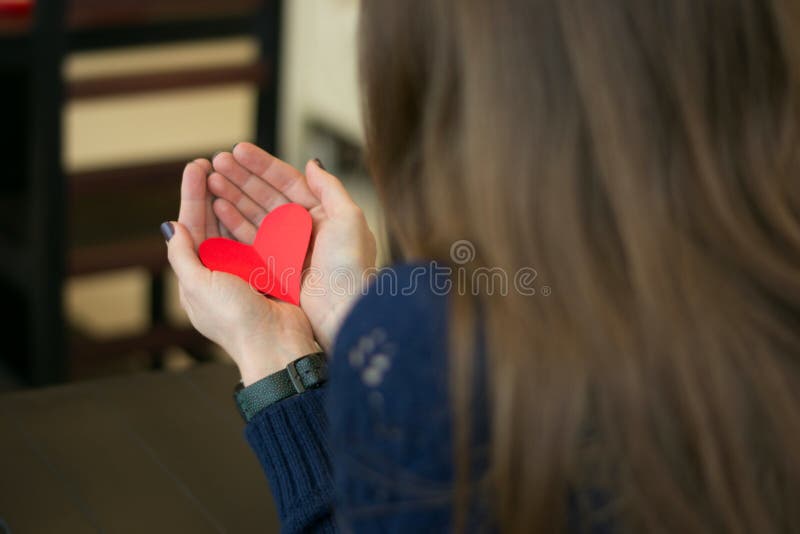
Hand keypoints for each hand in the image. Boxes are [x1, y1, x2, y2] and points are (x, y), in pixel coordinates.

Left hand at [166, 160, 317, 384]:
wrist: (275, 343)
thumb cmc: (235, 319)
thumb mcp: (199, 286)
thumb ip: (184, 256)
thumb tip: (170, 227)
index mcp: (197, 275)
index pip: (190, 226)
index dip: (192, 195)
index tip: (196, 167)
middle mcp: (219, 270)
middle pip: (211, 222)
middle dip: (211, 191)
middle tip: (214, 160)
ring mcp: (244, 269)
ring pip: (235, 225)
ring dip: (232, 198)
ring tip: (232, 172)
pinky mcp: (269, 269)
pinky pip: (259, 236)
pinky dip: (256, 216)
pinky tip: (257, 196)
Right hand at [208, 144, 376, 351]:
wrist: (343, 310)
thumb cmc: (350, 265)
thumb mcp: (348, 218)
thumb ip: (330, 187)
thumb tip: (311, 163)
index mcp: (323, 212)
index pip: (287, 181)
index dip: (262, 165)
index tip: (237, 150)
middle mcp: (303, 227)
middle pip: (267, 195)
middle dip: (241, 177)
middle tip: (216, 161)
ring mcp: (287, 246)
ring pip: (254, 214)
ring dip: (232, 195)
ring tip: (211, 179)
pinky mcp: (274, 265)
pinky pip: (250, 238)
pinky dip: (233, 222)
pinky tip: (217, 206)